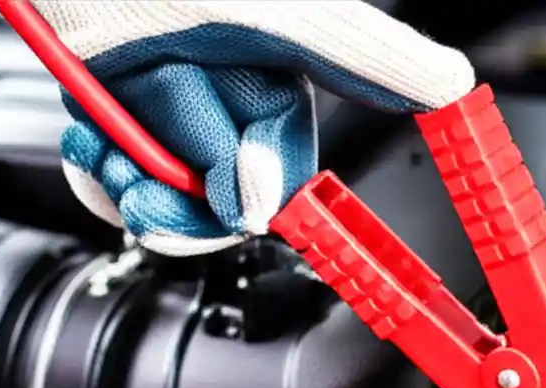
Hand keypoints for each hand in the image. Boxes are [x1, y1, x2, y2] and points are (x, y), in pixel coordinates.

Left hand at [33, 0, 473, 254]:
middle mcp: (223, 105)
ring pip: (165, 195)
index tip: (242, 211)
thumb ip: (369, 55)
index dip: (258, 200)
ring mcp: (164, 112)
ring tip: (110, 148)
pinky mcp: (110, 112)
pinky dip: (96, 167)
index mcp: (274, 88)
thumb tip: (453, 82)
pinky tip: (92, 134)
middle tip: (149, 191)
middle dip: (182, 205)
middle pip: (219, 200)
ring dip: (132, 186)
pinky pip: (111, 175)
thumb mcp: (287, 15)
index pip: (282, 178)